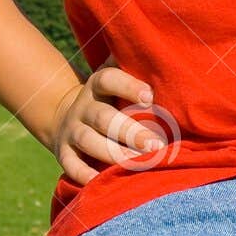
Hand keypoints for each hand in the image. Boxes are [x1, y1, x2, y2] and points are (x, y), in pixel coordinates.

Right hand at [49, 63, 164, 186]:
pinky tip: (103, 181)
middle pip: (103, 117)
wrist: (68, 118)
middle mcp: (83, 107)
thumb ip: (138, 70)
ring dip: (114, 153)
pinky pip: (71, 165)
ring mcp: (72, 130)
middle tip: (157, 144)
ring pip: (89, 141)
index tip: (150, 96)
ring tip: (139, 162)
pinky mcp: (64, 153)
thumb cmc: (111, 100)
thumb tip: (171, 55)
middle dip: (130, 132)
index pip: (108, 79)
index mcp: (98, 85)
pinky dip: (85, 175)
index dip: (128, 86)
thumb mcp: (119, 80)